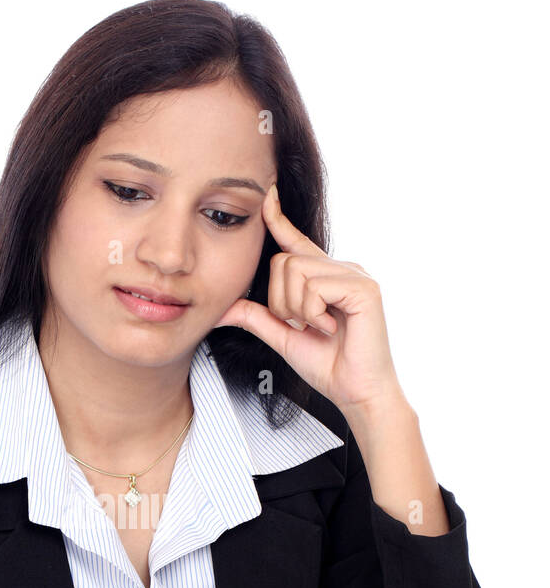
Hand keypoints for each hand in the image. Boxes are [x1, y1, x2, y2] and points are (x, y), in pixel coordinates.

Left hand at [212, 184, 404, 414]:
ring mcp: (354, 274)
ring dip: (296, 309)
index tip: (267, 195)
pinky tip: (330, 327)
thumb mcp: (283, 338)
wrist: (356, 392)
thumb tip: (223, 307)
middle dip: (280, 301)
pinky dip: (313, 312)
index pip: (295, 243)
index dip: (278, 220)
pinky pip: (316, 287)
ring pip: (296, 272)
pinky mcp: (363, 287)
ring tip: (318, 328)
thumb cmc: (329, 366)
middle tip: (302, 326)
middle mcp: (341, 269)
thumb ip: (257, 318)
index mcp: (324, 277)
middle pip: (283, 262)